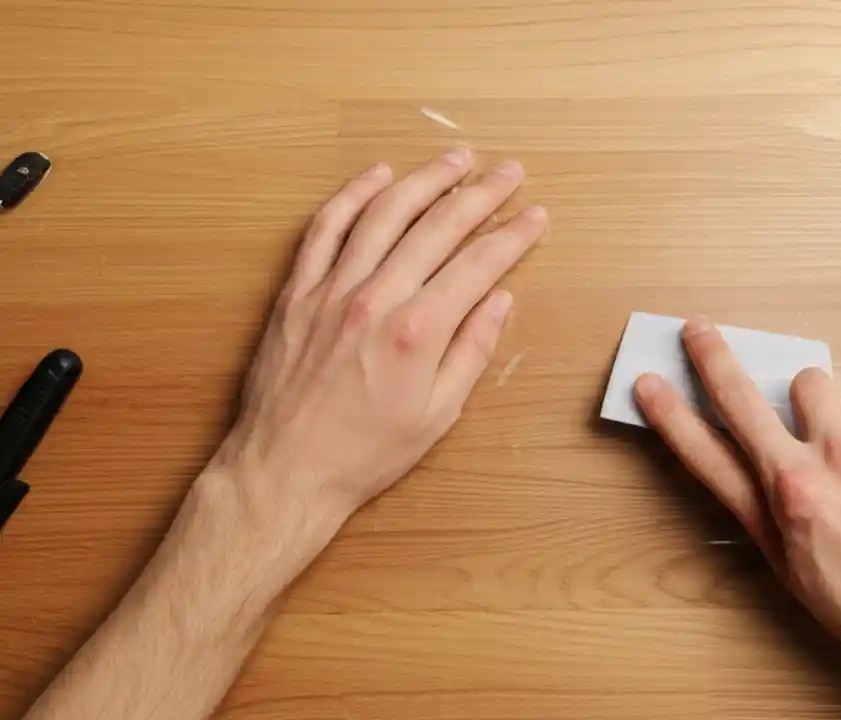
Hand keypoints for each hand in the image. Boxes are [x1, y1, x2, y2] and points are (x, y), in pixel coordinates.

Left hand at [216, 150, 547, 519]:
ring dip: (425, 179)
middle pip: (439, 226)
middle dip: (481, 193)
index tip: (536, 215)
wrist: (285, 469)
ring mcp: (331, 288)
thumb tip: (500, 300)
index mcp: (419, 331)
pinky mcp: (297, 291)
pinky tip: (378, 175)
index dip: (514, 234)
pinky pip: (325, 228)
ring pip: (384, 214)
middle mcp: (376, 297)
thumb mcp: (438, 414)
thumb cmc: (365, 453)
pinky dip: (352, 195)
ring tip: (456, 158)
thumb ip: (472, 351)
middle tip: (510, 171)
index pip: (480, 264)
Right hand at [633, 317, 840, 718]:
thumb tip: (754, 460)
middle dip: (715, 358)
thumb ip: (766, 509)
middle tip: (699, 330)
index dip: (670, 415)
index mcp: (774, 514)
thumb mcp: (793, 570)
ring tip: (828, 439)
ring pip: (813, 386)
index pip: (705, 453)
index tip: (648, 382)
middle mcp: (809, 476)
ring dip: (810, 401)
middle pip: (745, 399)